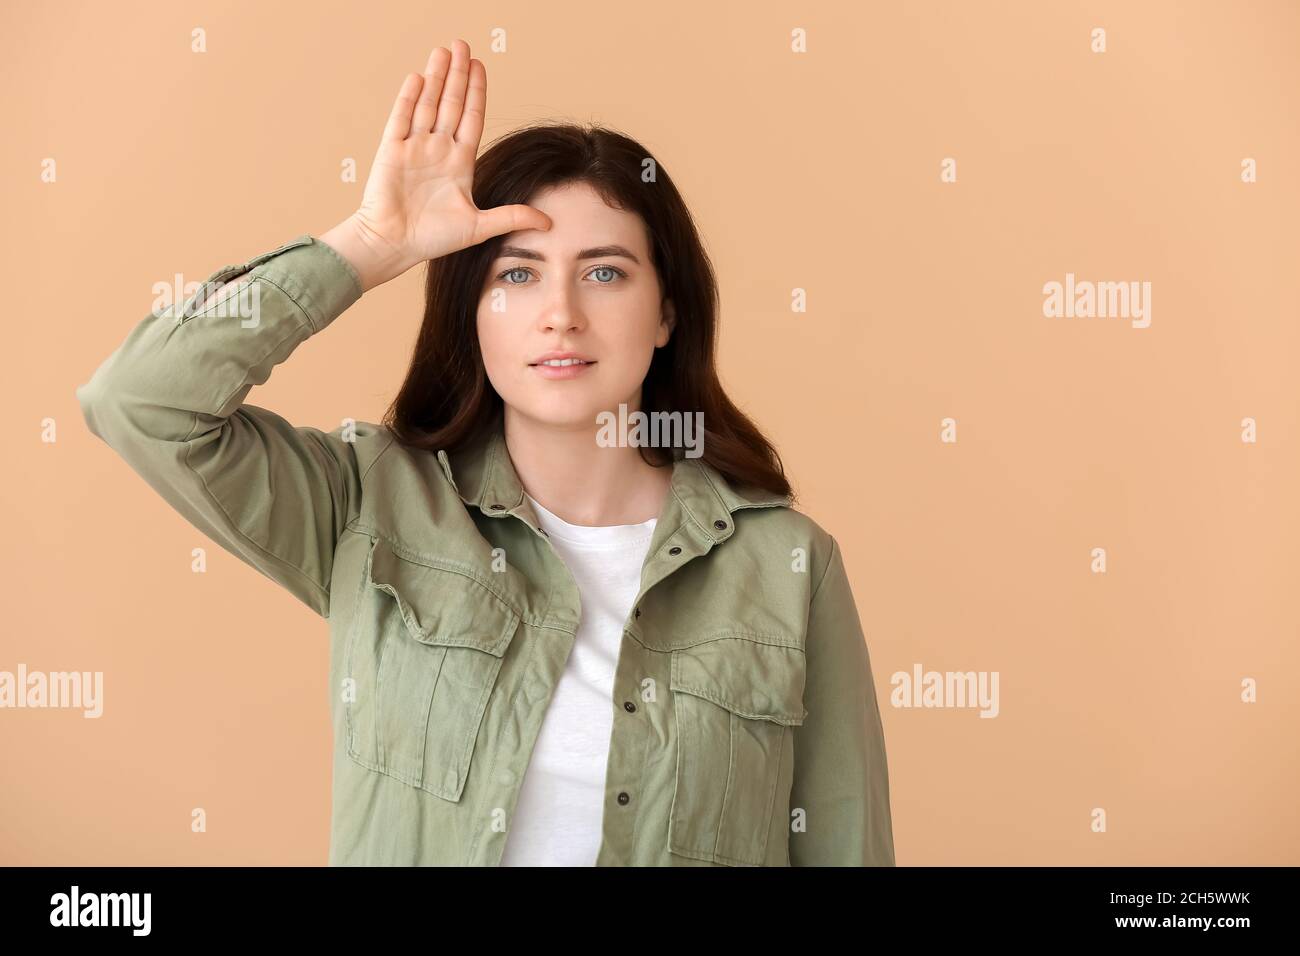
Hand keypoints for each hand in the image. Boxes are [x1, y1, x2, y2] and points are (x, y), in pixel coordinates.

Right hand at [321, 39, 551, 291]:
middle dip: (458, 75)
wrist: (394, 246)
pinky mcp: (392, 151)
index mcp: (459, 163)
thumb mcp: (480, 227)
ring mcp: (414, 148)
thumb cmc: (432, 239)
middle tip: (464, 45)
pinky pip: (402, 118)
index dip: (477, 93)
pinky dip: (410, 98)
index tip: (481, 67)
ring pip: (428, 104)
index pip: (471, 119)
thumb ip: (512, 217)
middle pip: (451, 104)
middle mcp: (437, 150)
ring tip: (444, 51)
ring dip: (437, 77)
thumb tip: (548, 223)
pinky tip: (419, 77)